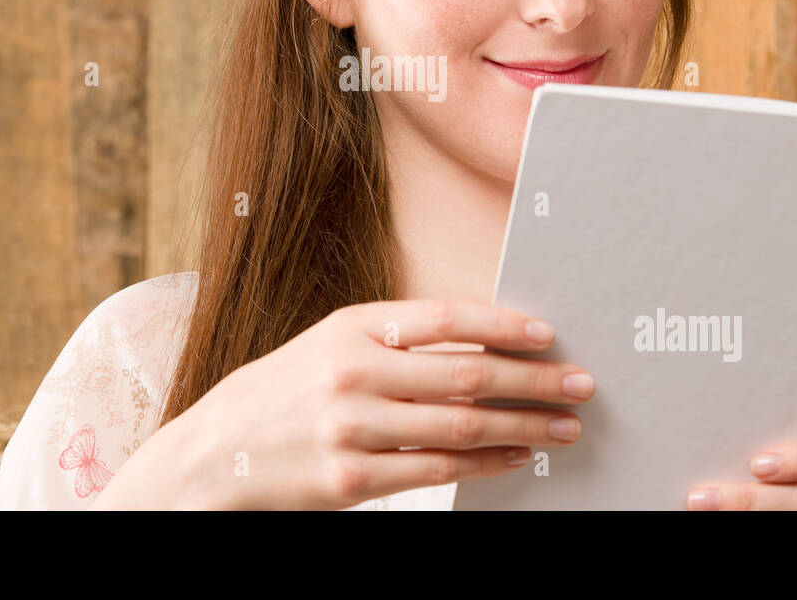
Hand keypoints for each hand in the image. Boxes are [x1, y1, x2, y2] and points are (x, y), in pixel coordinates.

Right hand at [91, 299, 594, 508]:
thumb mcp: (331, 344)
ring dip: (523, 426)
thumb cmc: (284, 391)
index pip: (445, 318)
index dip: (504, 323)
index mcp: (351, 327)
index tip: (550, 335)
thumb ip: (397, 341)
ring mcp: (351, 427)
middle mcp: (353, 371)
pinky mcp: (351, 479)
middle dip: (533, 381)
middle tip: (582, 385)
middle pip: (466, 373)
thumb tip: (483, 344)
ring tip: (564, 427)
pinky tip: (516, 457)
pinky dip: (485, 462)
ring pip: (460, 425)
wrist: (215, 454)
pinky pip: (436, 469)